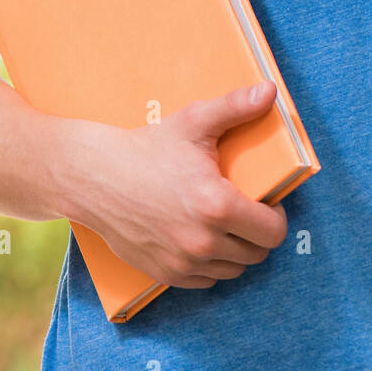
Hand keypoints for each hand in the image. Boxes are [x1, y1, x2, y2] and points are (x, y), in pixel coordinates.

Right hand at [57, 82, 287, 288]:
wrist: (96, 177)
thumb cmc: (148, 147)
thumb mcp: (195, 121)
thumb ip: (236, 106)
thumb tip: (270, 90)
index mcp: (218, 206)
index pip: (273, 232)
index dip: (276, 215)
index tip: (266, 201)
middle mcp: (203, 242)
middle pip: (256, 254)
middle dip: (257, 233)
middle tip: (245, 210)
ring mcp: (183, 262)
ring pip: (233, 270)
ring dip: (235, 250)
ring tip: (224, 223)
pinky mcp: (165, 274)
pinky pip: (206, 280)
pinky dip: (209, 264)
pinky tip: (201, 237)